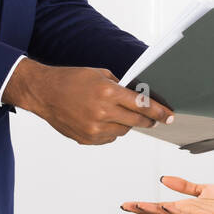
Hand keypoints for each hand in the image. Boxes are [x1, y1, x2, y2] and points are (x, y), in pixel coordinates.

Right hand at [4, 58, 173, 144]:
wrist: (44, 93)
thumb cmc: (71, 79)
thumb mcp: (99, 74)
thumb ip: (120, 87)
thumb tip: (138, 98)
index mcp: (107, 92)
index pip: (142, 104)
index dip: (159, 112)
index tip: (169, 116)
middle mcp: (102, 112)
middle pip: (136, 121)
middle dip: (147, 120)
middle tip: (153, 119)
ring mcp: (94, 128)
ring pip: (123, 131)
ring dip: (124, 123)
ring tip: (112, 112)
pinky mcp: (86, 139)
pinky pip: (109, 138)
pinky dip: (110, 130)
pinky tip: (99, 120)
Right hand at [121, 176, 213, 213]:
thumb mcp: (201, 189)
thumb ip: (183, 186)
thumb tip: (163, 179)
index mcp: (186, 208)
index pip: (160, 209)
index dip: (144, 207)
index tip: (128, 204)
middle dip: (144, 211)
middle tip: (128, 206)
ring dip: (157, 212)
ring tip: (142, 206)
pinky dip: (178, 212)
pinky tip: (167, 206)